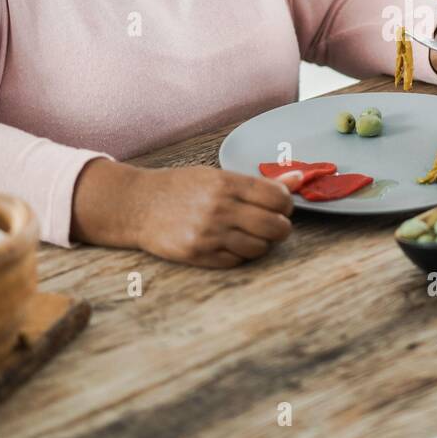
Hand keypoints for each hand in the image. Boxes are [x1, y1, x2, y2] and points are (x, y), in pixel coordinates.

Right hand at [72, 159, 294, 266]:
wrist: (136, 205)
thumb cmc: (180, 188)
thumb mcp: (217, 176)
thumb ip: (259, 182)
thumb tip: (301, 178)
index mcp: (226, 183)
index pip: (278, 198)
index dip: (286, 204)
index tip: (280, 206)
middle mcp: (219, 208)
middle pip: (276, 226)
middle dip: (281, 227)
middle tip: (272, 224)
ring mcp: (209, 234)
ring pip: (260, 248)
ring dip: (261, 243)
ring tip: (249, 234)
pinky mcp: (198, 255)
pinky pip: (237, 261)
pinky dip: (240, 255)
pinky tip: (231, 244)